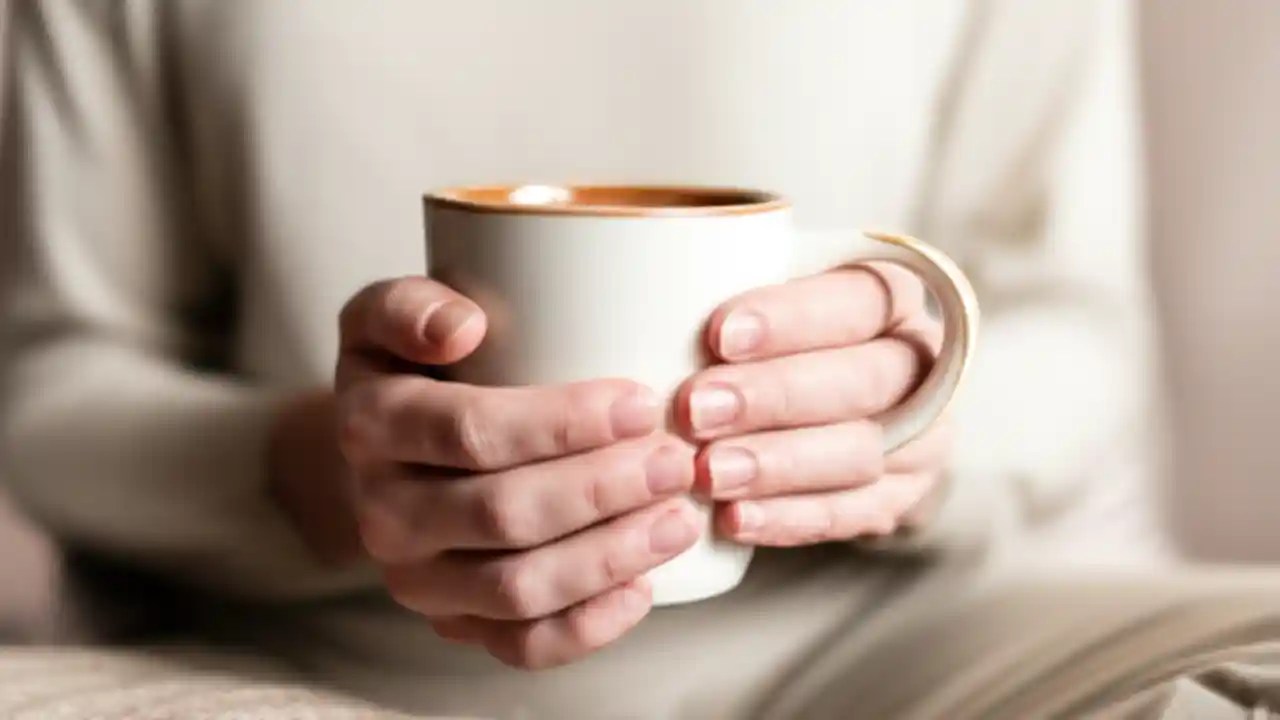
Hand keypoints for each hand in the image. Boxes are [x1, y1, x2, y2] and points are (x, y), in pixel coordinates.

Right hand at [279, 277, 701, 669]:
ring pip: (516, 588)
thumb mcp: (388, 314)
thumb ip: (411, 305)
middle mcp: (382, 512)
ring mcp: (417, 578)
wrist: (389, 446)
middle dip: (602, 489)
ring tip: (678, 518)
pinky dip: (588, 627)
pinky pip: (520, 647)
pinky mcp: (454, 622)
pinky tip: (643, 586)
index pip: (470, 431)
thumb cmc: (414, 365)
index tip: (641, 404)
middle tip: (676, 460)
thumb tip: (464, 329)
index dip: (562, 424)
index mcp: (369, 424)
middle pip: (501, 514)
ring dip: (608, 556)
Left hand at [679, 263, 951, 545]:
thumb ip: (726, 284)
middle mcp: (919, 364)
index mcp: (893, 297)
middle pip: (863, 380)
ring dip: (778, 464)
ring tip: (708, 472)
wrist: (828, 405)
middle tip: (695, 409)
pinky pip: (851, 515)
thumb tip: (643, 292)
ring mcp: (919, 437)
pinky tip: (734, 519)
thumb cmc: (773, 337)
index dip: (793, 318)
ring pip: (860, 453)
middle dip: (774, 396)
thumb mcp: (764, 294)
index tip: (718, 335)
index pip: (859, 300)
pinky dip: (790, 518)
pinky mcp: (899, 498)